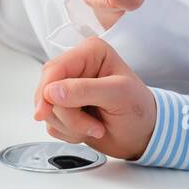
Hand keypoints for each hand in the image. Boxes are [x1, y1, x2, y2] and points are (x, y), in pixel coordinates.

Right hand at [32, 36, 156, 159]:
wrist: (143, 136)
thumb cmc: (138, 110)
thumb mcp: (118, 95)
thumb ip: (84, 90)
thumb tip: (51, 92)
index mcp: (90, 53)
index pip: (55, 68)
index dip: (46, 90)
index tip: (44, 111)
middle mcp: (77, 68)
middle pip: (46, 90)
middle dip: (67, 114)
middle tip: (93, 126)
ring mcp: (69, 90)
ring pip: (48, 110)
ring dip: (71, 126)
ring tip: (97, 127)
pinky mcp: (65, 109)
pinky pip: (52, 123)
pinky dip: (69, 133)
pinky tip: (90, 129)